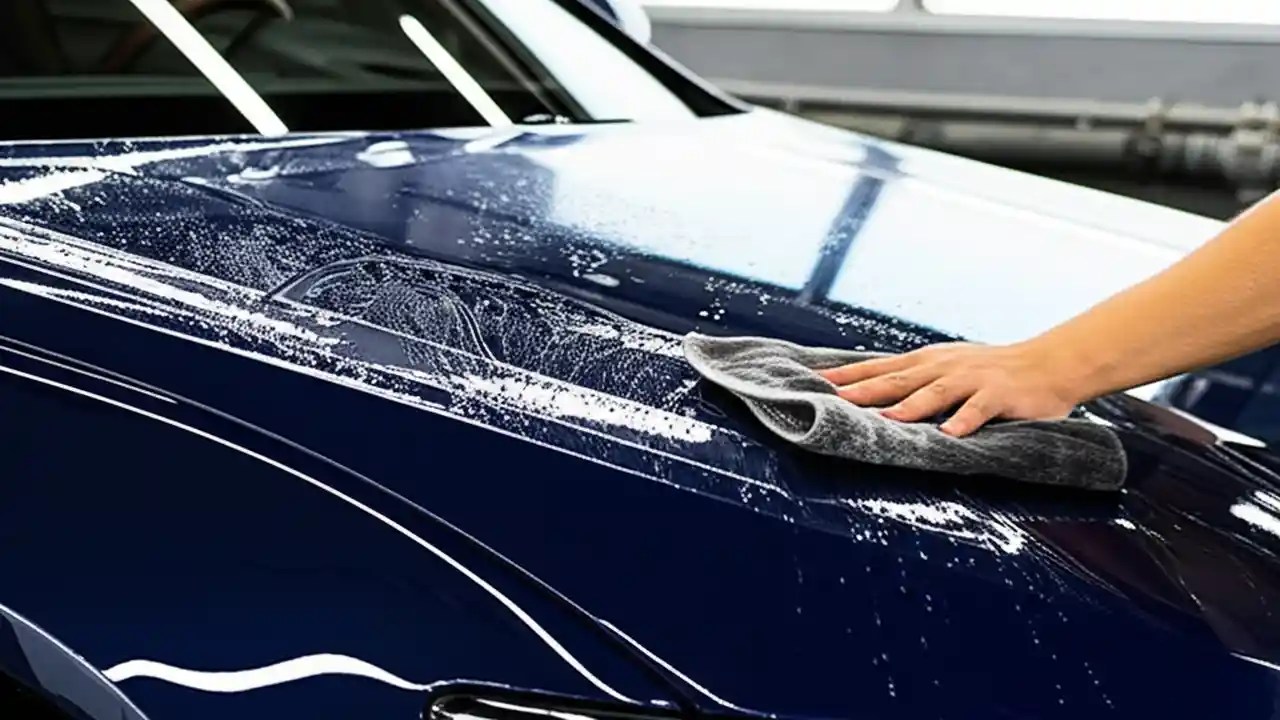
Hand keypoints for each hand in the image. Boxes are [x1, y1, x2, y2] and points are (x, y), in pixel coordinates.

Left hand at [818, 342, 1080, 436]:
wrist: (1050, 363)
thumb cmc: (993, 371)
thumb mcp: (949, 368)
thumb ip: (916, 381)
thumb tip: (874, 395)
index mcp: (928, 362)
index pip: (881, 367)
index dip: (850, 374)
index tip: (818, 380)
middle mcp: (944, 367)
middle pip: (899, 379)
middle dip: (867, 388)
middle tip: (837, 398)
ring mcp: (972, 379)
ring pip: (936, 392)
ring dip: (910, 406)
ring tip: (887, 418)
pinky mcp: (1000, 394)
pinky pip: (979, 409)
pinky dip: (964, 420)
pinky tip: (949, 434)